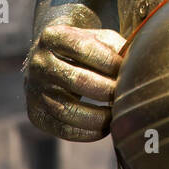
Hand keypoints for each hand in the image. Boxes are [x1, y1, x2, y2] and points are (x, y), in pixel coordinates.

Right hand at [24, 22, 125, 141]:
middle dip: (107, 90)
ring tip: (116, 114)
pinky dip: (86, 133)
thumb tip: (135, 66)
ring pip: (67, 109)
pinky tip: (103, 128)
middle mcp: (38, 63)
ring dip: (99, 116)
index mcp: (53, 36)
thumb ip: (115, 47)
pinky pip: (61, 129)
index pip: (85, 48)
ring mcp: (34, 90)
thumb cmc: (83, 48)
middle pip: (77, 80)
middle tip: (125, 95)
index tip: (128, 70)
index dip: (111, 62)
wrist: (49, 60)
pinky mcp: (35, 114)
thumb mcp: (96, 37)